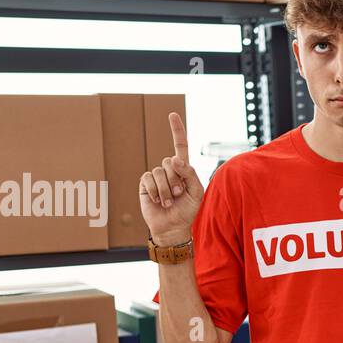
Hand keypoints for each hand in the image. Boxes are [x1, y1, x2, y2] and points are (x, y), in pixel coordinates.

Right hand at [140, 112, 204, 245]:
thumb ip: (190, 173)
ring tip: (169, 202)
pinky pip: (148, 178)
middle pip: (170, 161)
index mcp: (183, 169)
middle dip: (176, 180)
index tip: (172, 115)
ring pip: (160, 171)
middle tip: (178, 195)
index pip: (180, 146)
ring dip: (166, 190)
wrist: (172, 227)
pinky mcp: (146, 184)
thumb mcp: (196, 192)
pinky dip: (156, 191)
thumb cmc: (187, 210)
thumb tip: (174, 158)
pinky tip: (158, 201)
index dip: (177, 130)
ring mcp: (156, 176)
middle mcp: (169, 170)